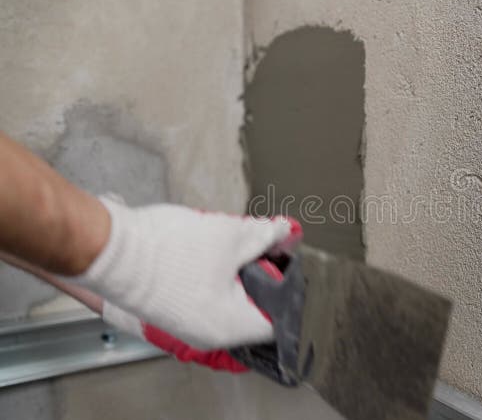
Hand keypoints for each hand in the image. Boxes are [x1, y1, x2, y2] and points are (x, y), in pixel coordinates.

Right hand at [102, 254, 288, 372]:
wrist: (108, 250)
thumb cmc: (167, 250)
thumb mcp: (230, 236)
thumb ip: (265, 237)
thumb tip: (285, 233)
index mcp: (230, 326)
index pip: (277, 315)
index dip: (285, 285)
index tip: (284, 260)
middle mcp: (210, 335)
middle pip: (254, 306)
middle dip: (260, 272)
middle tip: (259, 244)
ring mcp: (189, 326)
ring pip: (230, 298)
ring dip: (236, 270)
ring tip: (231, 242)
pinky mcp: (173, 312)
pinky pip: (207, 295)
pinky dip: (215, 274)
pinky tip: (209, 249)